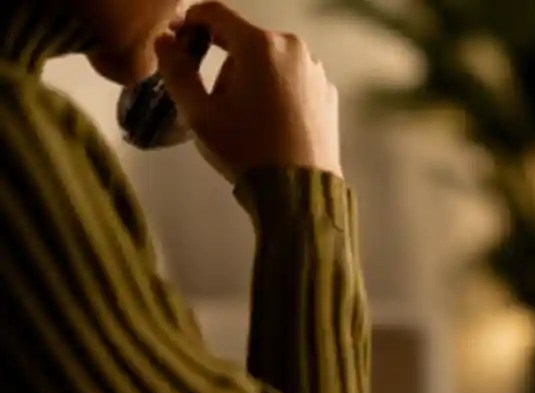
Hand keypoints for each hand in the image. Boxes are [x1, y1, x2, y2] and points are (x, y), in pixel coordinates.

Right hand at [155, 2, 342, 180]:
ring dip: (251, 75)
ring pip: (270, 59)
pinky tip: (271, 121)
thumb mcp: (199, 113)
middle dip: (223, 57)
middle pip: (244, 38)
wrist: (300, 190)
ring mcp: (315, 69)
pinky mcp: (327, 91)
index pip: (215, 13)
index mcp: (259, 45)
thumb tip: (164, 40)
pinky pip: (292, 79)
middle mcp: (293, 47)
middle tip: (212, 95)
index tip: (177, 39)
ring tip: (244, 116)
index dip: (190, 21)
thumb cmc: (247, 150)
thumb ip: (176, 70)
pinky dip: (276, 89)